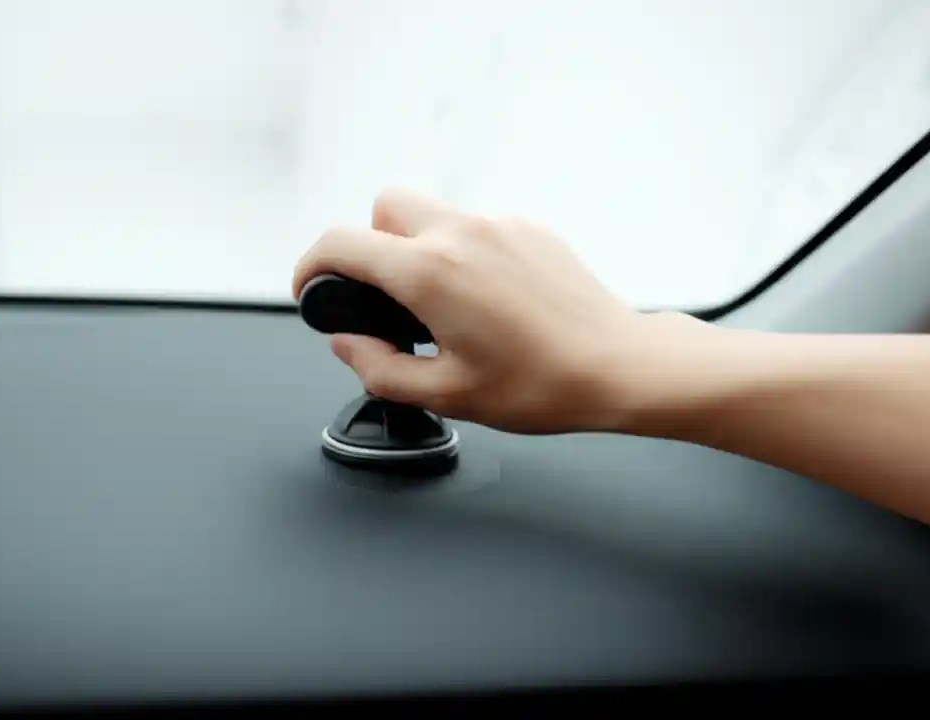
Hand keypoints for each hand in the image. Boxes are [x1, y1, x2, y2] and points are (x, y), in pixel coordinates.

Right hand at [291, 187, 721, 433]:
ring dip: (420, 247)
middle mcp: (461, 234)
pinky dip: (465, 251)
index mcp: (430, 273)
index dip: (312, 266)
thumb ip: (379, 368)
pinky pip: (477, 226)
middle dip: (370, 243)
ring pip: (434, 212)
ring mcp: (500, 224)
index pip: (342, 243)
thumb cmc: (541, 386)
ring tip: (445, 306)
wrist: (618, 366)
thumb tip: (347, 343)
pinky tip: (488, 299)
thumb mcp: (446, 395)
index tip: (312, 289)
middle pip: (384, 205)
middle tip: (385, 295)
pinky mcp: (531, 227)